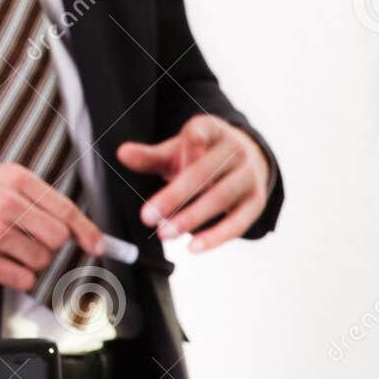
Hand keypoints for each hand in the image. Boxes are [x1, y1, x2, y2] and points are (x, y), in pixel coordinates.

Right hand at [0, 164, 107, 292]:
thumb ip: (31, 196)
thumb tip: (70, 224)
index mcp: (15, 180)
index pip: (66, 209)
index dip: (87, 231)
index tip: (97, 245)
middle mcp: (7, 204)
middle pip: (57, 238)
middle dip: (49, 246)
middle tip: (29, 242)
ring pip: (42, 260)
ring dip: (32, 262)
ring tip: (8, 250)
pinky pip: (22, 279)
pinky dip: (19, 277)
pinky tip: (2, 264)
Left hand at [117, 113, 271, 252]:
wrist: (247, 163)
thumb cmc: (202, 158)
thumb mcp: (176, 152)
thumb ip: (150, 156)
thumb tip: (122, 153)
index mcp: (214, 131)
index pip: (204, 130)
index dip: (198, 135)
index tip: (191, 138)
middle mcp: (235, 151)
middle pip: (206, 172)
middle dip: (176, 195)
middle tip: (148, 217)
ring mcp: (249, 177)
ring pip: (221, 198)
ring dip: (191, 218)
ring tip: (165, 234)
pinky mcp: (256, 202)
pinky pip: (237, 223)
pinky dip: (215, 237)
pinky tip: (193, 248)